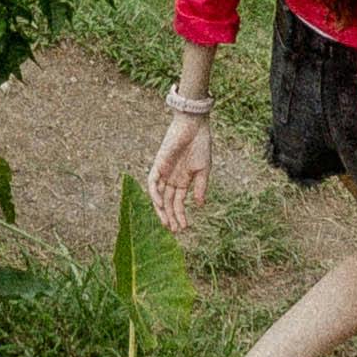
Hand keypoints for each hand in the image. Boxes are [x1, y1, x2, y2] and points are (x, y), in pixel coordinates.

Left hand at [146, 106, 211, 231]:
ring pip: (158, 195)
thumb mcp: (204, 170)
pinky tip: (159, 204)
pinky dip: (154, 193)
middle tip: (174, 231)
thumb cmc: (201, 145)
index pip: (178, 202)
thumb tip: (200, 205)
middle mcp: (172, 178)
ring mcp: (164, 171)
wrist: (194, 125)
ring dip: (161, 209)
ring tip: (167, 223)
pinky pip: (152, 181)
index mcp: (183, 180)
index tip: (184, 228)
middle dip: (170, 217)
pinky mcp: (158, 163)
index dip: (180, 215)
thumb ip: (200, 187)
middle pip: (167, 202)